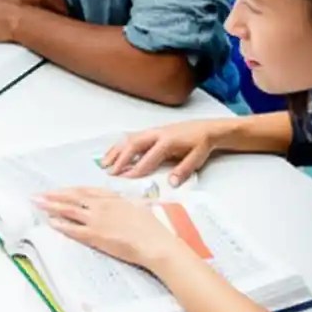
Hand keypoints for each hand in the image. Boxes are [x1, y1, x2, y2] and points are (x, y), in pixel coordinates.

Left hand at [33, 188, 186, 272]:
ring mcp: (98, 219)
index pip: (85, 190)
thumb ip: (126, 205)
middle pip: (72, 197)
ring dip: (51, 206)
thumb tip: (123, 204)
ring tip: (37, 204)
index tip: (57, 190)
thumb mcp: (139, 208)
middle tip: (38, 195)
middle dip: (53, 195)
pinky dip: (61, 225)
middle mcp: (103, 205)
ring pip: (69, 210)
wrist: (156, 243)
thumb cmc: (153, 228)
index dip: (69, 190)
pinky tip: (51, 223)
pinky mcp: (96, 235)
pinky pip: (74, 229)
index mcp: (113, 198)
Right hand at [101, 119, 225, 185]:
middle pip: (134, 145)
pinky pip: (131, 137)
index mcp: (168, 141)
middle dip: (120, 159)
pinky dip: (120, 146)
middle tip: (110, 172)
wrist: (207, 128)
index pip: (148, 157)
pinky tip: (112, 153)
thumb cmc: (201, 144)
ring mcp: (152, 131)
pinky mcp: (150, 131)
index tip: (126, 178)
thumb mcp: (197, 158)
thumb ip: (184, 170)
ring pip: (129, 139)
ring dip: (115, 151)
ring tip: (104, 163)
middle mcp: (157, 134)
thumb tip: (171, 183)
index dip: (136, 169)